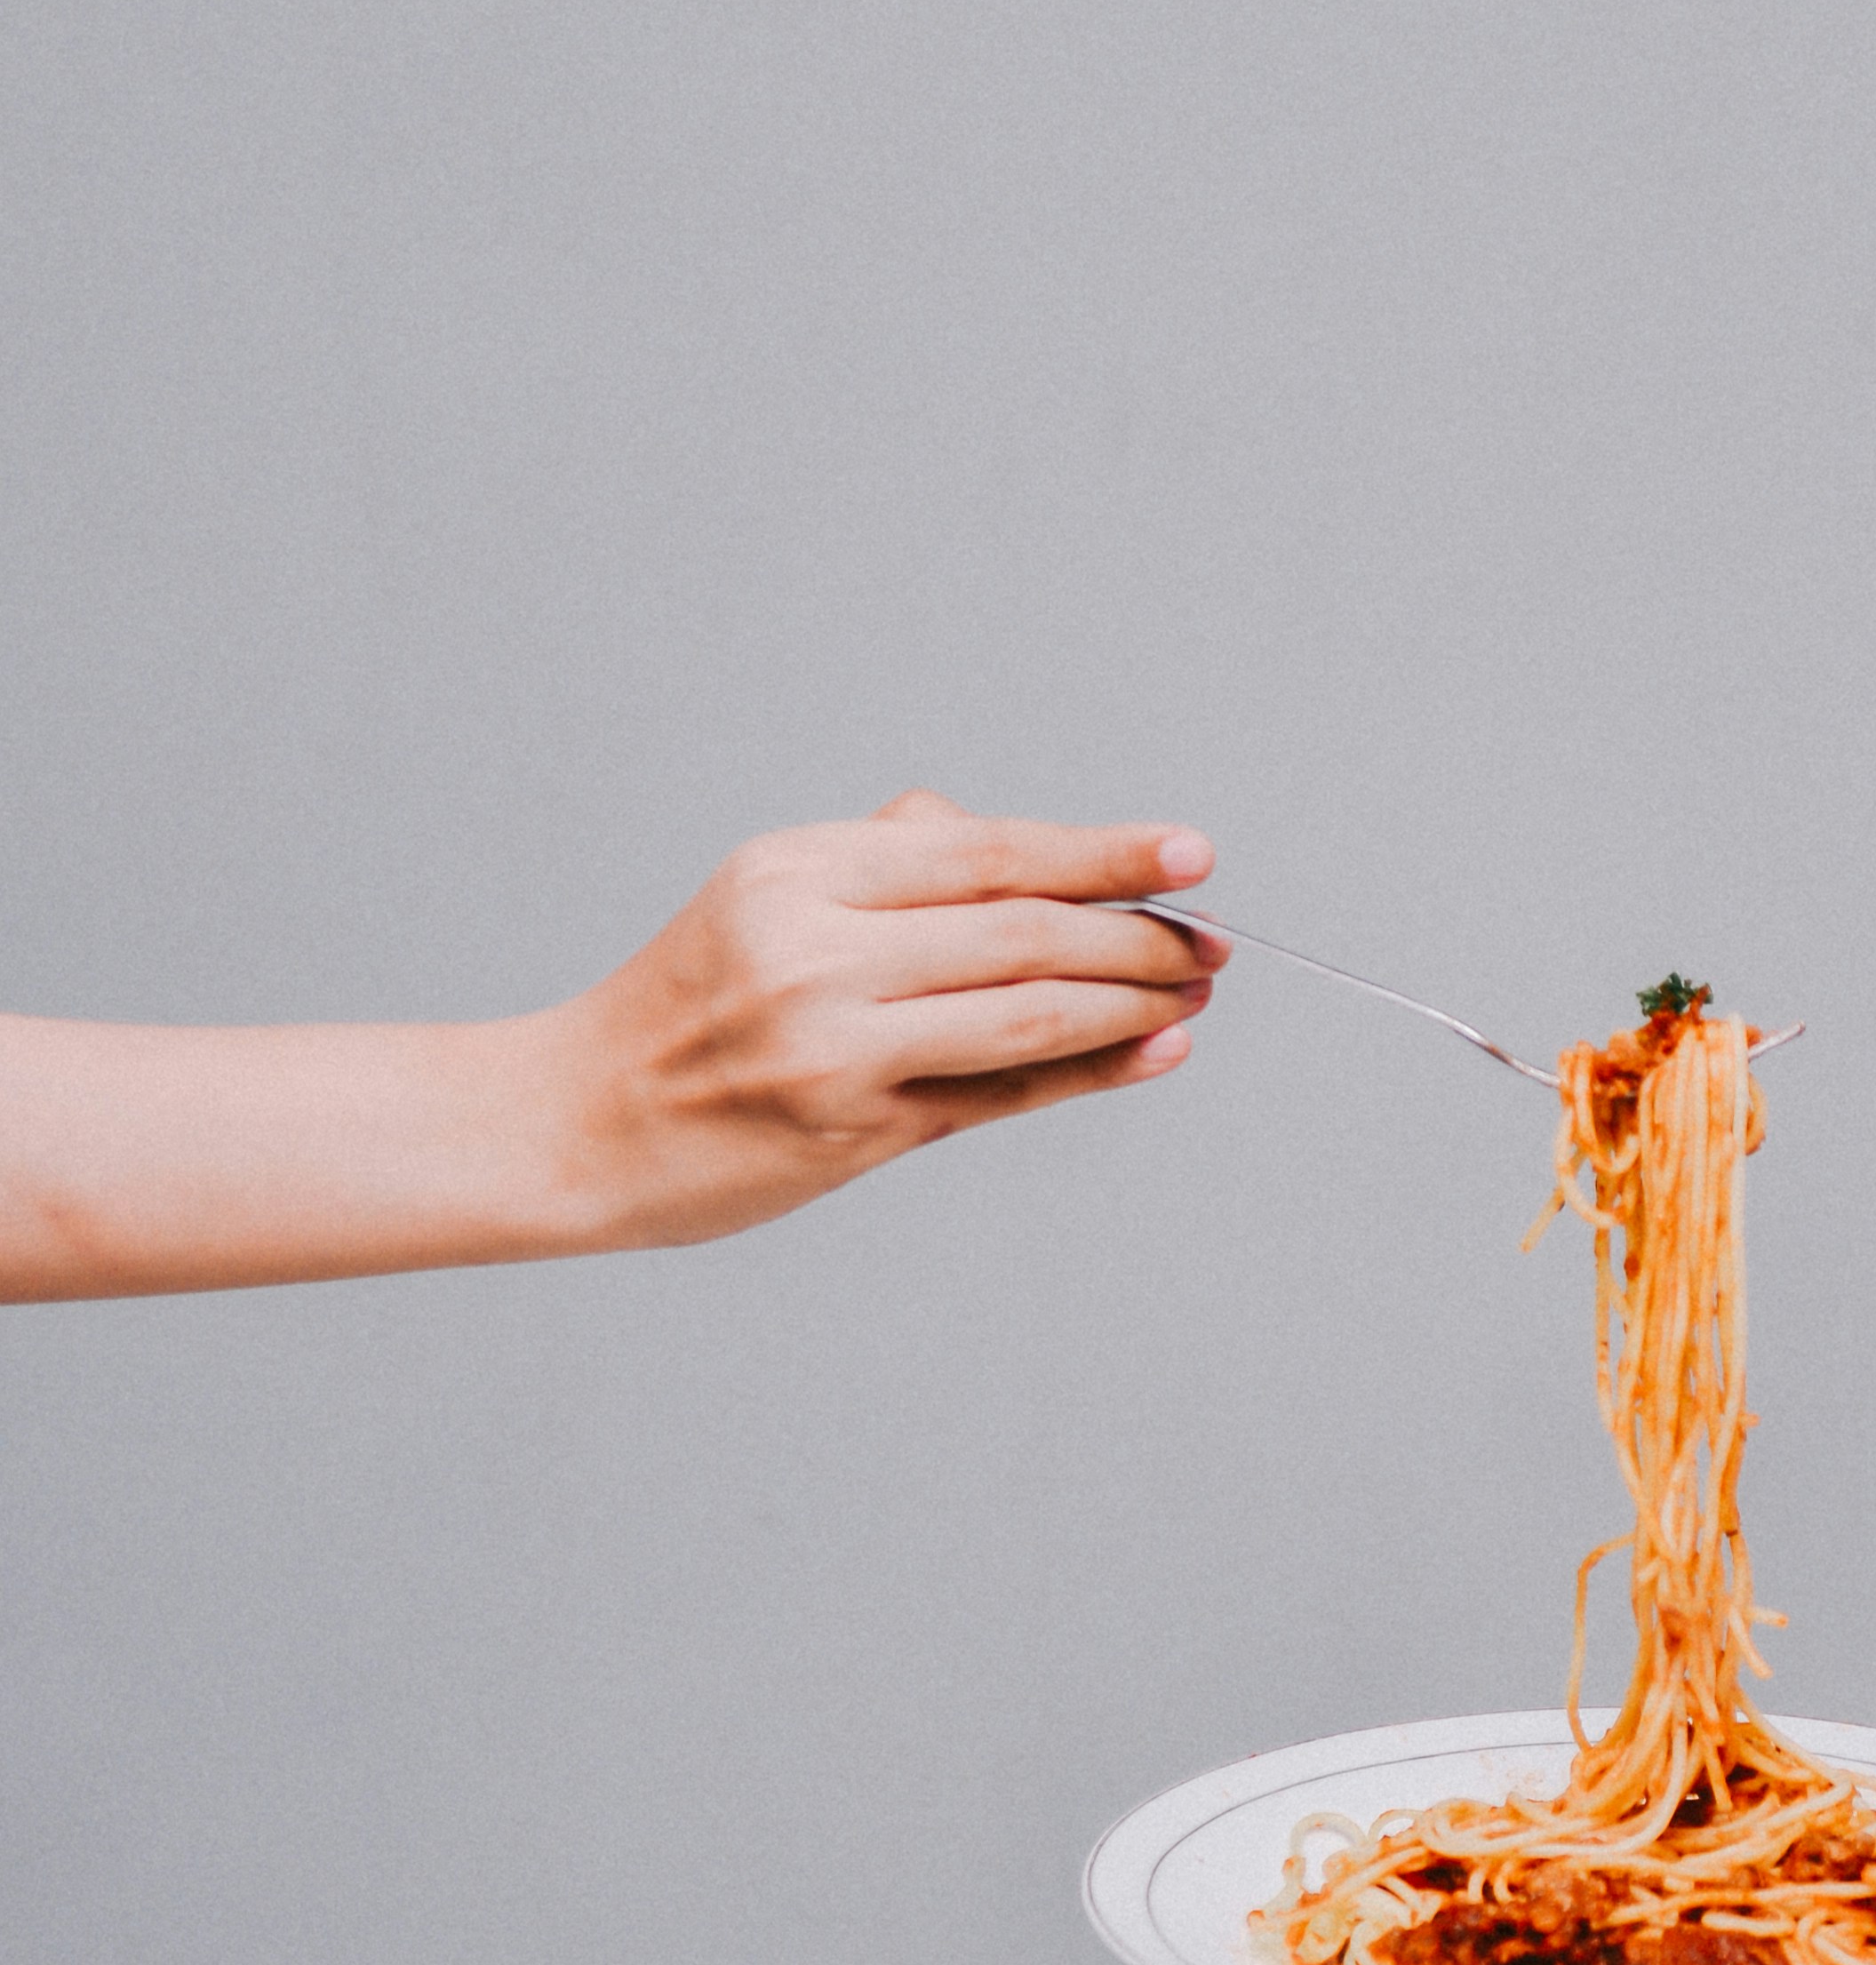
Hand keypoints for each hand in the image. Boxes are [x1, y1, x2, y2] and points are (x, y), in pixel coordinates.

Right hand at [546, 797, 1229, 1249]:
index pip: (987, 850)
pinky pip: (996, 1092)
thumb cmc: (686, 1004)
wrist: (570, 1122)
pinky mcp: (846, 1127)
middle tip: (1215, 939)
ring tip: (1198, 991)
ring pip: (1024, 1011)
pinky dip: (1086, 1069)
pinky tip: (1151, 1051)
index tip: (1192, 851)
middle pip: (1022, 929)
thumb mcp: (762, 896)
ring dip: (1130, 1001)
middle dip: (1139, 933)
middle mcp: (815, 948)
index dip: (1103, 851)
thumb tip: (1007, 838)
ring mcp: (831, 1042)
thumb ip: (883, 862)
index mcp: (797, 870)